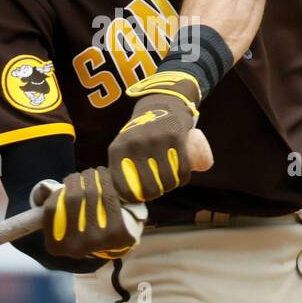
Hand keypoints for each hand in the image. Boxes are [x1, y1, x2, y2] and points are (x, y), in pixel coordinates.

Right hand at [31, 166, 145, 260]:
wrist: (116, 245)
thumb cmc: (84, 229)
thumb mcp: (64, 224)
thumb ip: (54, 208)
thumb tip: (46, 187)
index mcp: (56, 247)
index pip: (51, 209)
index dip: (57, 191)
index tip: (64, 185)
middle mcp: (75, 247)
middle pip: (72, 199)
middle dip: (74, 179)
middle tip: (79, 175)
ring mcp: (97, 241)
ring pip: (91, 194)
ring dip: (90, 176)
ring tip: (91, 173)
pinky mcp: (116, 232)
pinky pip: (108, 196)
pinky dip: (105, 180)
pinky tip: (103, 174)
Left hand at [107, 74, 199, 201]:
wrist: (160, 103)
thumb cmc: (140, 132)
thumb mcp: (122, 145)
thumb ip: (119, 166)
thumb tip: (120, 197)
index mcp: (117, 150)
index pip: (124, 188)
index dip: (134, 198)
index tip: (141, 197)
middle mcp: (134, 145)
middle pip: (149, 188)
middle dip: (155, 194)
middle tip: (158, 189)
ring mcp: (155, 140)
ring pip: (167, 180)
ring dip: (171, 186)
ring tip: (170, 183)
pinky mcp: (175, 137)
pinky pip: (182, 168)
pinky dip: (184, 178)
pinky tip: (182, 179)